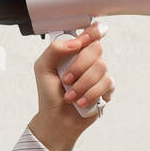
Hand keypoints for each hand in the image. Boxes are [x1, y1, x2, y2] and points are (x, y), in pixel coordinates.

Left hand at [28, 19, 113, 150]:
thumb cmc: (49, 93)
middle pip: (96, 48)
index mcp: (74, 51)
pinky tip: (81, 102)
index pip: (91, 32)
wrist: (56, 119)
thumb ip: (55, 49)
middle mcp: (88, 60)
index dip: (92, 31)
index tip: (83, 41)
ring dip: (82, 84)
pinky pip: (107, 83)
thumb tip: (76, 42)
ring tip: (70, 96)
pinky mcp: (106, 89)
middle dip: (79, 66)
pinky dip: (90, 94)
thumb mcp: (43, 67)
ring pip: (101, 67)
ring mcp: (99, 74)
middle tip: (66, 80)